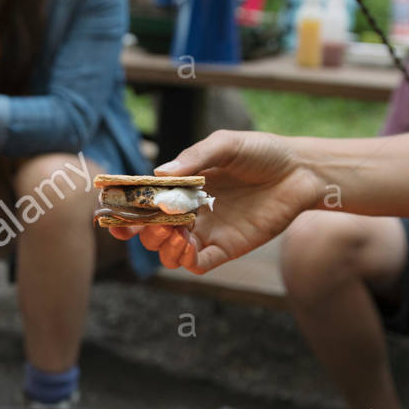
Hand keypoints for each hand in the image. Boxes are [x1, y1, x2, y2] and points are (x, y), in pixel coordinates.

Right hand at [105, 130, 321, 272]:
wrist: (300, 171)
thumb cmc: (261, 152)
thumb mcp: (226, 145)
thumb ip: (196, 158)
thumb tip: (159, 174)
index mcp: (182, 185)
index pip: (144, 200)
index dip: (124, 208)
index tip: (108, 210)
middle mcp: (190, 210)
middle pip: (151, 230)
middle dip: (140, 230)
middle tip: (147, 222)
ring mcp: (207, 231)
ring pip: (170, 251)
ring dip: (161, 247)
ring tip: (171, 233)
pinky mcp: (228, 248)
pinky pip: (199, 263)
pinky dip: (185, 261)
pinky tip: (186, 248)